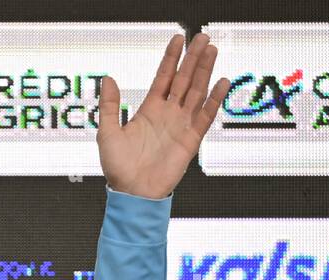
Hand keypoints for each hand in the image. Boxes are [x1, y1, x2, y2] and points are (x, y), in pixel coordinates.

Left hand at [97, 32, 228, 199]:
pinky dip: (214, 99)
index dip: (171, 58)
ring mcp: (181, 125)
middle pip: (184, 79)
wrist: (132, 193)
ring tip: (211, 50)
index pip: (163, 77)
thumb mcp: (107, 133)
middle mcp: (167, 114)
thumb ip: (110, 106)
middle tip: (202, 37)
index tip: (178, 39)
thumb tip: (108, 79)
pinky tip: (221, 82)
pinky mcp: (191, 139)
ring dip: (204, 71)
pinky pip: (205, 116)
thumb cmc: (118, 168)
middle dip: (193, 58)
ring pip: (196, 92)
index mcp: (149, 110)